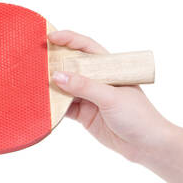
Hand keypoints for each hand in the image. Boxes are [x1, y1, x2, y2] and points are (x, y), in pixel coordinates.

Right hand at [48, 29, 170, 163]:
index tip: (51, 37)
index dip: (69, 40)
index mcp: (109, 69)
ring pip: (66, 87)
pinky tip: (42, 102)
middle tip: (35, 59)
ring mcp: (91, 98)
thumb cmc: (138, 116)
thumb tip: (57, 76)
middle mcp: (98, 81)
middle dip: (55, 62)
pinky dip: (54, 105)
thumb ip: (84, 86)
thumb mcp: (111, 97)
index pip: (87, 48)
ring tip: (33, 81)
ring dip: (52, 85)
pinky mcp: (85, 115)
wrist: (148, 145)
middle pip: (73, 66)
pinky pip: (65, 107)